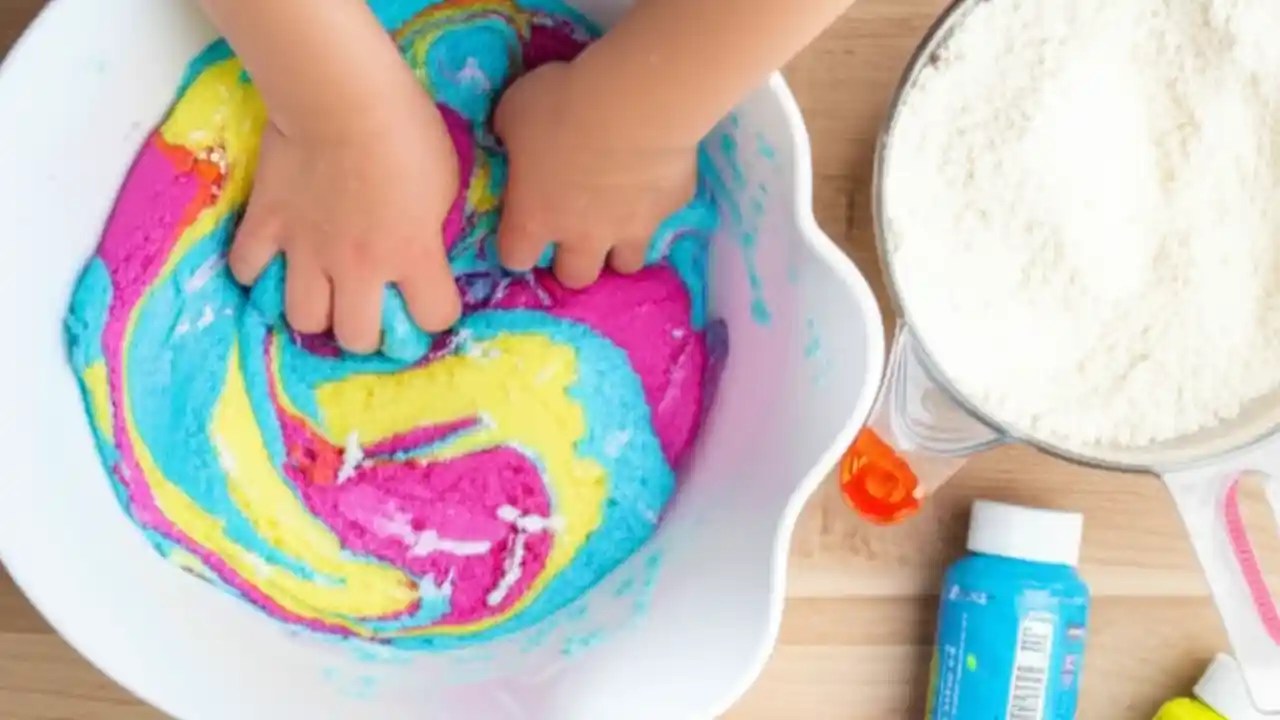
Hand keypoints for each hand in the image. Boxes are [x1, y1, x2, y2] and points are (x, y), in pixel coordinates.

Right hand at [229, 91, 461, 353]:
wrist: (340, 96)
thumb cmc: (406, 131)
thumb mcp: (446, 184)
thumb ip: (432, 229)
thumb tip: (424, 247)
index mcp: (411, 255)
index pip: (434, 317)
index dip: (438, 312)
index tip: (432, 298)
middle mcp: (358, 267)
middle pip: (357, 337)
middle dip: (368, 331)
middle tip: (369, 309)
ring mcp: (306, 250)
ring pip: (303, 319)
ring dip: (317, 312)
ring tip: (324, 294)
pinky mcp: (266, 226)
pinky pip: (249, 271)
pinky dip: (259, 272)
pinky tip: (276, 262)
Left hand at [493, 61, 697, 287]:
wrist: (638, 100)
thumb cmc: (562, 106)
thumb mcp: (513, 112)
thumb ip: (510, 137)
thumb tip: (513, 140)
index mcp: (536, 218)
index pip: (516, 258)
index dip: (517, 247)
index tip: (522, 228)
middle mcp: (584, 236)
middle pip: (576, 277)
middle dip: (573, 261)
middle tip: (574, 231)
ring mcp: (632, 227)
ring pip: (627, 264)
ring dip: (620, 247)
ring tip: (619, 219)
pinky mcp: (671, 208)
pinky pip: (663, 214)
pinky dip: (657, 200)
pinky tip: (656, 174)